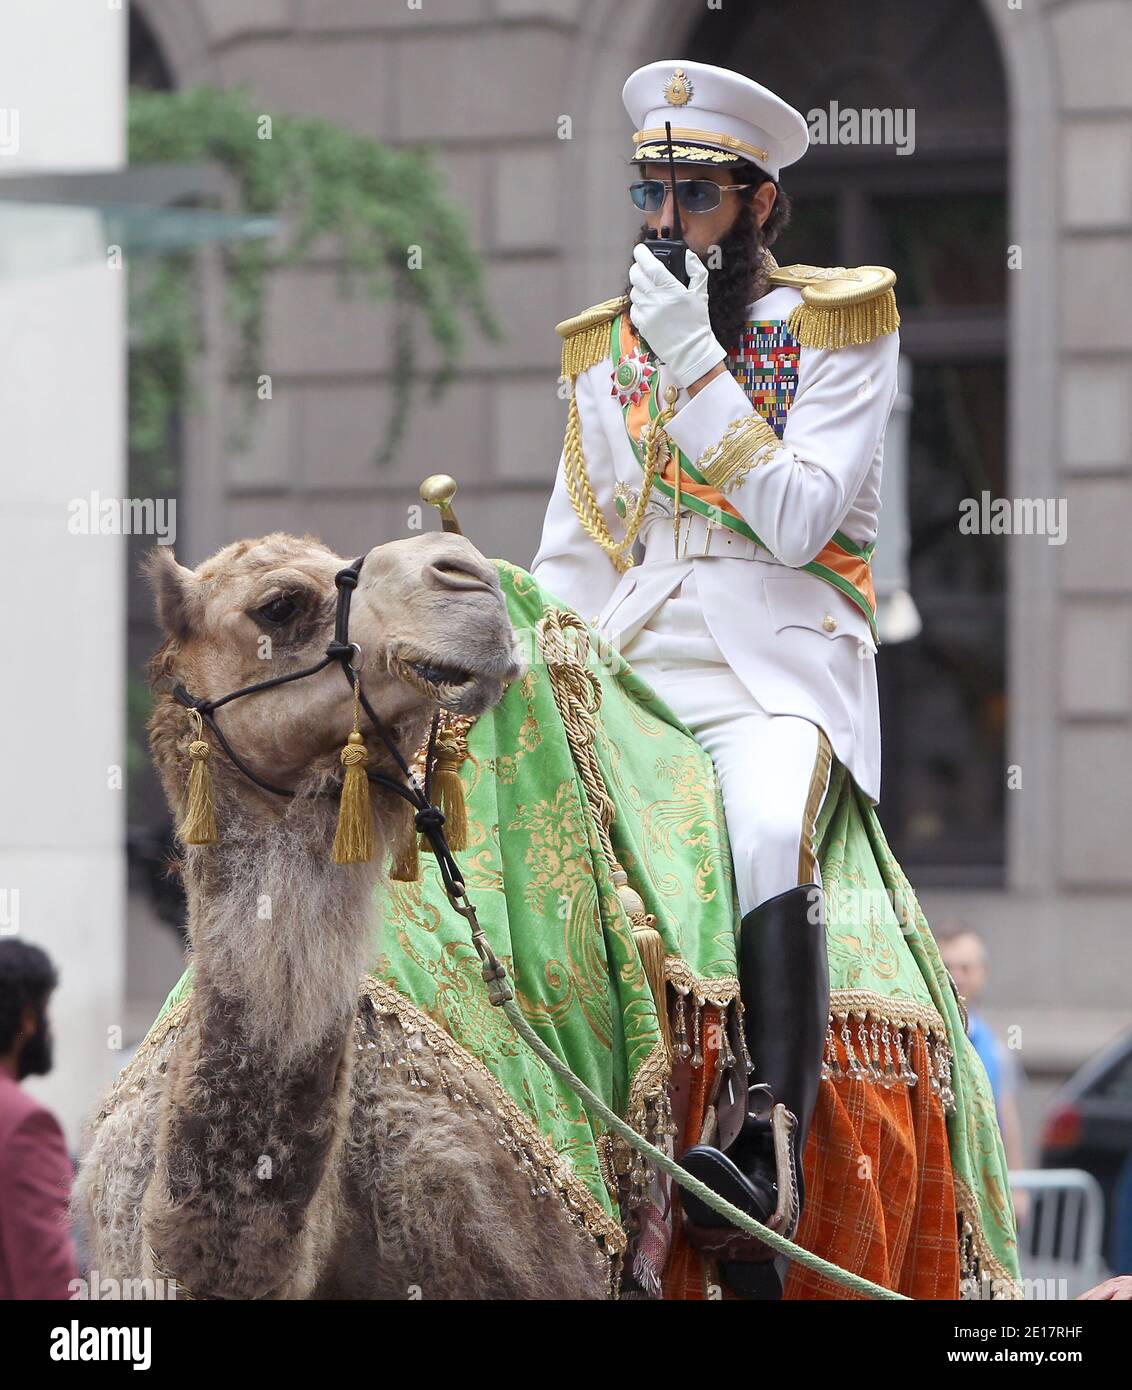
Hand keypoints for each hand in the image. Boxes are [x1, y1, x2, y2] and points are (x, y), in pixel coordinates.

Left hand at [628, 244, 726, 389]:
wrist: (690, 351)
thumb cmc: (696, 322)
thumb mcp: (701, 293)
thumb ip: (696, 270)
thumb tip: (686, 254)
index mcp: (671, 289)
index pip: (650, 265)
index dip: (642, 254)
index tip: (640, 249)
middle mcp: (656, 300)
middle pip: (635, 275)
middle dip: (637, 267)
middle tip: (643, 268)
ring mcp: (647, 313)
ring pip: (633, 291)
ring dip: (638, 286)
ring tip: (649, 289)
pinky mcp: (641, 325)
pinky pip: (633, 308)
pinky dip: (638, 303)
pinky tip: (648, 305)